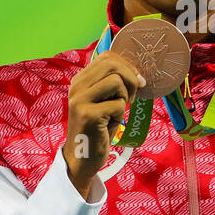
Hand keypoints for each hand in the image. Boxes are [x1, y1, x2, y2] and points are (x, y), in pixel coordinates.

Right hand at [61, 52, 145, 199]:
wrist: (82, 158)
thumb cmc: (97, 129)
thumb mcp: (101, 101)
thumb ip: (110, 83)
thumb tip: (137, 73)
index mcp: (79, 80)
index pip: (106, 56)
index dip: (127, 65)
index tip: (135, 82)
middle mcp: (76, 87)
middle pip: (112, 65)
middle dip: (130, 78)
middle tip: (132, 97)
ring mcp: (80, 100)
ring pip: (116, 82)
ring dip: (124, 98)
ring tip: (117, 111)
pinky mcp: (89, 115)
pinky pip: (118, 104)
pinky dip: (120, 115)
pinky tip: (111, 124)